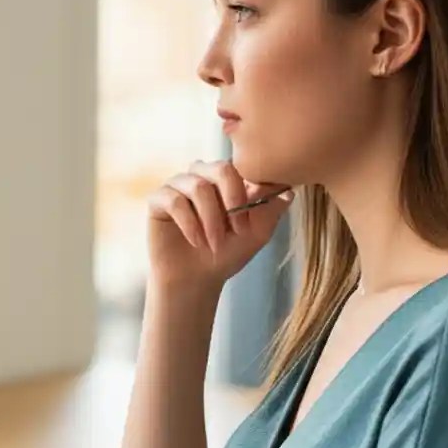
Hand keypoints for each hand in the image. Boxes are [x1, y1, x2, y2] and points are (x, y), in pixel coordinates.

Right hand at [147, 160, 292, 292]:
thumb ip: (272, 210)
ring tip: (215, 244)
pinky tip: (196, 241)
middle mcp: (201, 176)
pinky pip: (174, 200)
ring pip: (197, 186)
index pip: (242, 167)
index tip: (250, 223)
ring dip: (211, 219)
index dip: (250, 193)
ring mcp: (178, 185)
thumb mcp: (257, 233)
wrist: (196, 280)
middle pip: (220, 167)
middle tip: (238, 230)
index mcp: (226, 179)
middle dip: (232, 201)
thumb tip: (290, 190)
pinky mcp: (158, 199)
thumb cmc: (227, 254)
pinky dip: (189, 223)